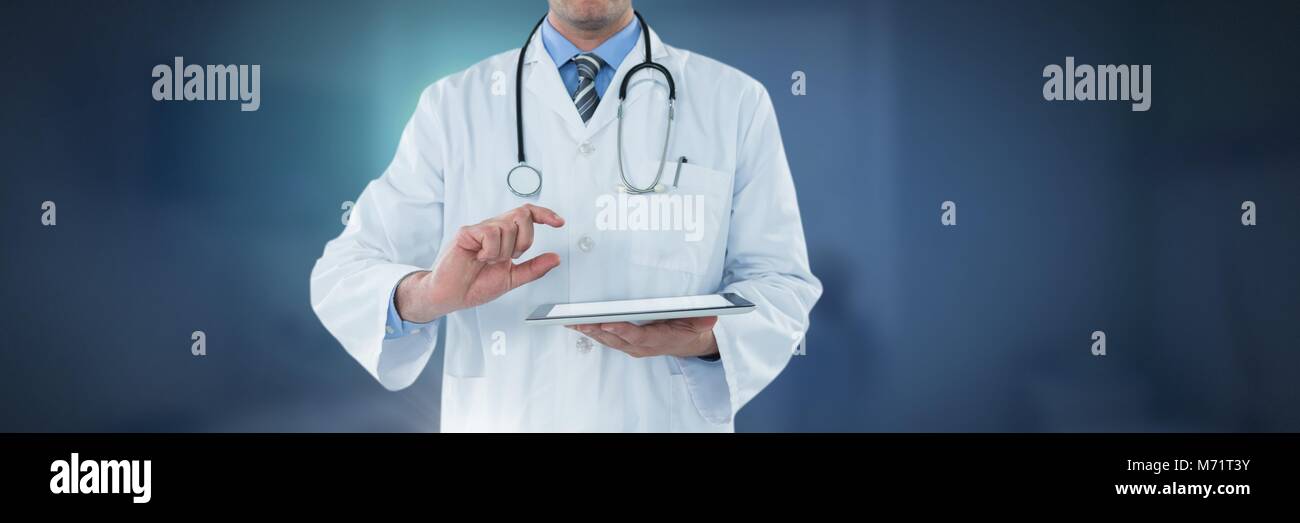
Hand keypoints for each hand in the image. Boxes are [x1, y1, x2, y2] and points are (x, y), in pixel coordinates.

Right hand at [396, 204, 564, 322]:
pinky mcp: (466, 233)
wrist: (451, 296)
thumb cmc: (475, 286)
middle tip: (511, 257)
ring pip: (507, 226)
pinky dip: (490, 251)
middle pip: (522, 214)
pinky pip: (490, 233)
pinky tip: (480, 258)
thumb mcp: (512, 279)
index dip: (545, 214)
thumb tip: (555, 259)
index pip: (528, 214)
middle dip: (524, 239)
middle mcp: (493, 229)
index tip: (559, 223)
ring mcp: (479, 229)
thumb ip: (534, 268)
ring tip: (488, 261)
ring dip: (503, 251)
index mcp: (505, 237)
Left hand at [567, 316, 719, 358]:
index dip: (622, 330)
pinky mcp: (625, 343)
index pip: (637, 336)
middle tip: (579, 320)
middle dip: (596, 329)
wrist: (689, 343)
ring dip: (589, 331)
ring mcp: (632, 346)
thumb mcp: (702, 323)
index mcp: (658, 340)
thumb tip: (710, 316)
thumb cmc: (690, 329)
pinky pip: (605, 338)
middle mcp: (641, 346)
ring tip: (572, 321)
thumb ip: (704, 320)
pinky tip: (577, 324)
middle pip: (615, 338)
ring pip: (607, 339)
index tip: (608, 322)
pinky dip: (591, 331)